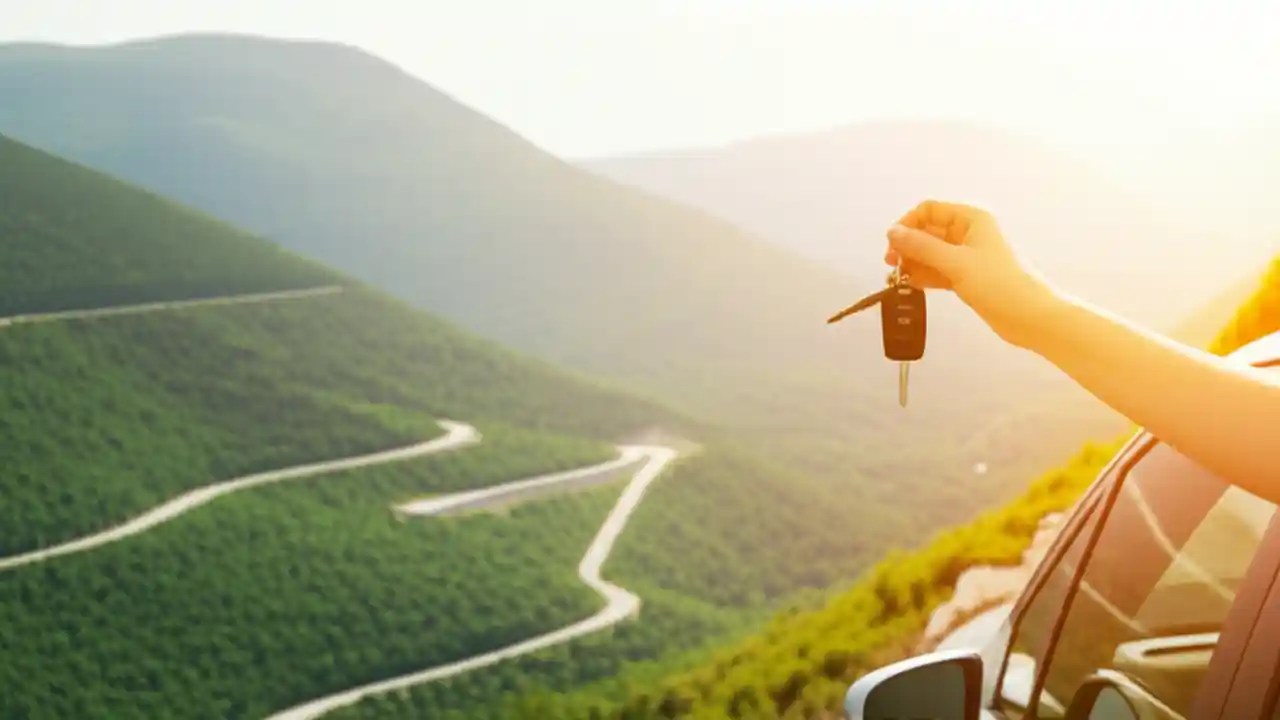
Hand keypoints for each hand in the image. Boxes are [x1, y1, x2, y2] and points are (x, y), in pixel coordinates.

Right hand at [885, 200, 1057, 347]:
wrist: (1032, 317)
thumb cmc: (1000, 283)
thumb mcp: (957, 262)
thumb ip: (922, 247)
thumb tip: (893, 232)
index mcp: (972, 219)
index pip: (930, 210)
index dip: (909, 223)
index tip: (893, 244)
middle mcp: (969, 233)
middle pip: (928, 231)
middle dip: (908, 246)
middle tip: (892, 264)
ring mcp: (968, 256)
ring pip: (931, 253)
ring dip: (914, 263)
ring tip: (900, 279)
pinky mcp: (967, 277)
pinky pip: (939, 270)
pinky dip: (925, 276)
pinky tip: (911, 286)